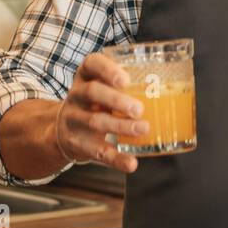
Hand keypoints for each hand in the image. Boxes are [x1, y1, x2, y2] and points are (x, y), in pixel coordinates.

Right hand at [54, 51, 149, 173]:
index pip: (91, 64)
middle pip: (93, 92)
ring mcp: (74, 119)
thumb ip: (123, 82)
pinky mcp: (77, 143)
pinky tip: (131, 163)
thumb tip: (164, 83)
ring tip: (143, 129)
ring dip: (121, 127)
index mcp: (86, 76)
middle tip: (139, 109)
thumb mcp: (100, 85)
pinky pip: (97, 152)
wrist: (62, 129)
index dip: (108, 70)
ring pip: (96, 122)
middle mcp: (77, 94)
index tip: (126, 80)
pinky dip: (116, 159)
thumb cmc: (94, 102)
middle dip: (117, 101)